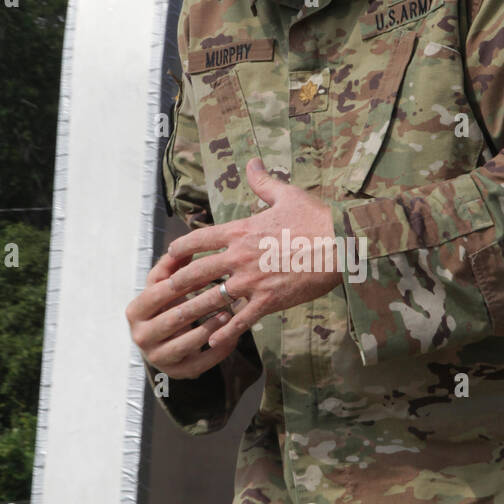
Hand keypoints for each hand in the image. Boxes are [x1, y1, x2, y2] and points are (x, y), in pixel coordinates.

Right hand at [125, 249, 236, 378]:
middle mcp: (141, 338)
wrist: (163, 343)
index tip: (206, 270)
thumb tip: (183, 247)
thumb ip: (171, 265)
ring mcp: (158, 359)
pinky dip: (220, 348)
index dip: (181, 282)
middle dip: (202, 304)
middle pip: (174, 318)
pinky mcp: (177, 373)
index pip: (157, 294)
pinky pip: (202, 362)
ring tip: (230, 313)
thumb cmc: (166, 306)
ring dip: (211, 327)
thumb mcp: (164, 285)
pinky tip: (234, 334)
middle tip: (226, 292)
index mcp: (135, 312)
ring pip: (188, 342)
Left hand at [155, 158, 342, 351]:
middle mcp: (240, 256)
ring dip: (194, 311)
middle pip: (196, 272)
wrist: (341, 243)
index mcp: (240, 230)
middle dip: (175, 284)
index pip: (197, 239)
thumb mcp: (287, 194)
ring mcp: (252, 281)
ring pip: (212, 299)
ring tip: (180, 321)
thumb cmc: (316, 218)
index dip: (178, 249)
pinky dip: (225, 333)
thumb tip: (253, 161)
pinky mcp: (269, 300)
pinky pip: (241, 320)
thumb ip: (263, 180)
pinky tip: (213, 342)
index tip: (169, 257)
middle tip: (162, 293)